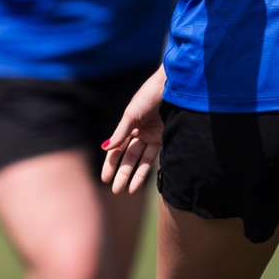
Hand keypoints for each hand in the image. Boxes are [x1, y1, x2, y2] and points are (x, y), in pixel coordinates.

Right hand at [101, 67, 165, 193]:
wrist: (174, 86)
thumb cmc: (149, 96)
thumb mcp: (131, 114)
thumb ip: (120, 133)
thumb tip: (104, 148)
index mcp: (128, 125)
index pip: (116, 149)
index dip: (110, 164)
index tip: (105, 179)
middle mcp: (140, 132)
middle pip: (128, 157)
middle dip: (122, 174)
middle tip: (116, 190)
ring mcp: (153, 137)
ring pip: (140, 160)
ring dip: (134, 176)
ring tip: (129, 191)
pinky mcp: (165, 139)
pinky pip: (154, 158)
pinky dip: (147, 170)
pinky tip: (141, 183)